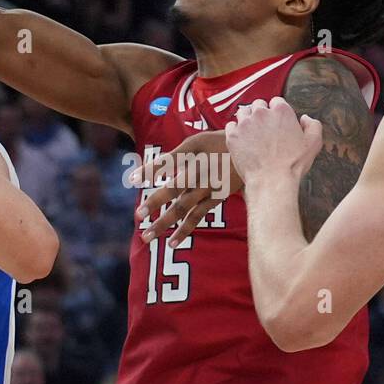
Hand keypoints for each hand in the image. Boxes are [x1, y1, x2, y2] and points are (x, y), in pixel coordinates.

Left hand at [131, 130, 241, 246]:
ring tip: (146, 236)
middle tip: (138, 216)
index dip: (149, 170)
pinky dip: (185, 229)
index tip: (130, 179)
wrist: (253, 152)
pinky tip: (171, 242)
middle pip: (174, 188)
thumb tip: (155, 168)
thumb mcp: (198, 141)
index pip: (167, 162)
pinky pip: (197, 216)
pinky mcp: (215, 198)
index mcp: (194, 154)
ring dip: (165, 222)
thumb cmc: (220, 143)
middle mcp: (200, 172)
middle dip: (155, 202)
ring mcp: (207, 188)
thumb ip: (177, 155)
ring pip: (183, 207)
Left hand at [225, 97, 322, 182]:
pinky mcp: (233, 135)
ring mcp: (245, 123)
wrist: (272, 180)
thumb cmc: (292, 164)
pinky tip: (242, 139)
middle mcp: (261, 113)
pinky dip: (235, 130)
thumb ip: (313, 125)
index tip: (276, 122)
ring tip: (252, 133)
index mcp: (281, 111)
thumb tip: (304, 118)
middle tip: (264, 129)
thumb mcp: (314, 143)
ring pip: (243, 113)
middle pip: (258, 105)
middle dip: (261, 114)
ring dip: (247, 120)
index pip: (276, 101)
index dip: (277, 112)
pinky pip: (231, 125)